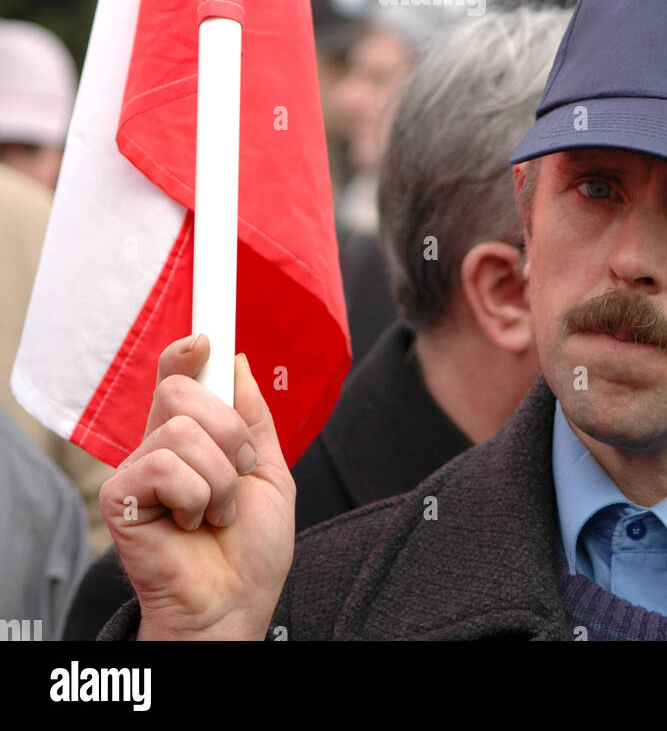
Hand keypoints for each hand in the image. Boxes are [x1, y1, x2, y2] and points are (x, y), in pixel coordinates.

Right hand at [99, 334, 295, 639]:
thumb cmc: (250, 551)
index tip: (205, 339)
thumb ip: (252, 419)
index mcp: (192, 437)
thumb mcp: (269, 473)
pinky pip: (165, 466)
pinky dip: (196, 497)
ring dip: (220, 477)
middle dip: (228, 431)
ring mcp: (137, 470)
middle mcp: (159, 446)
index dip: (186, 353)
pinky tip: (190, 524)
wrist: (235, 605)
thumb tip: (236, 362)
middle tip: (238, 473)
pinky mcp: (119, 497)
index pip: (177, 377)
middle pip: (182, 390)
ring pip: (181, 430)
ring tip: (217, 512)